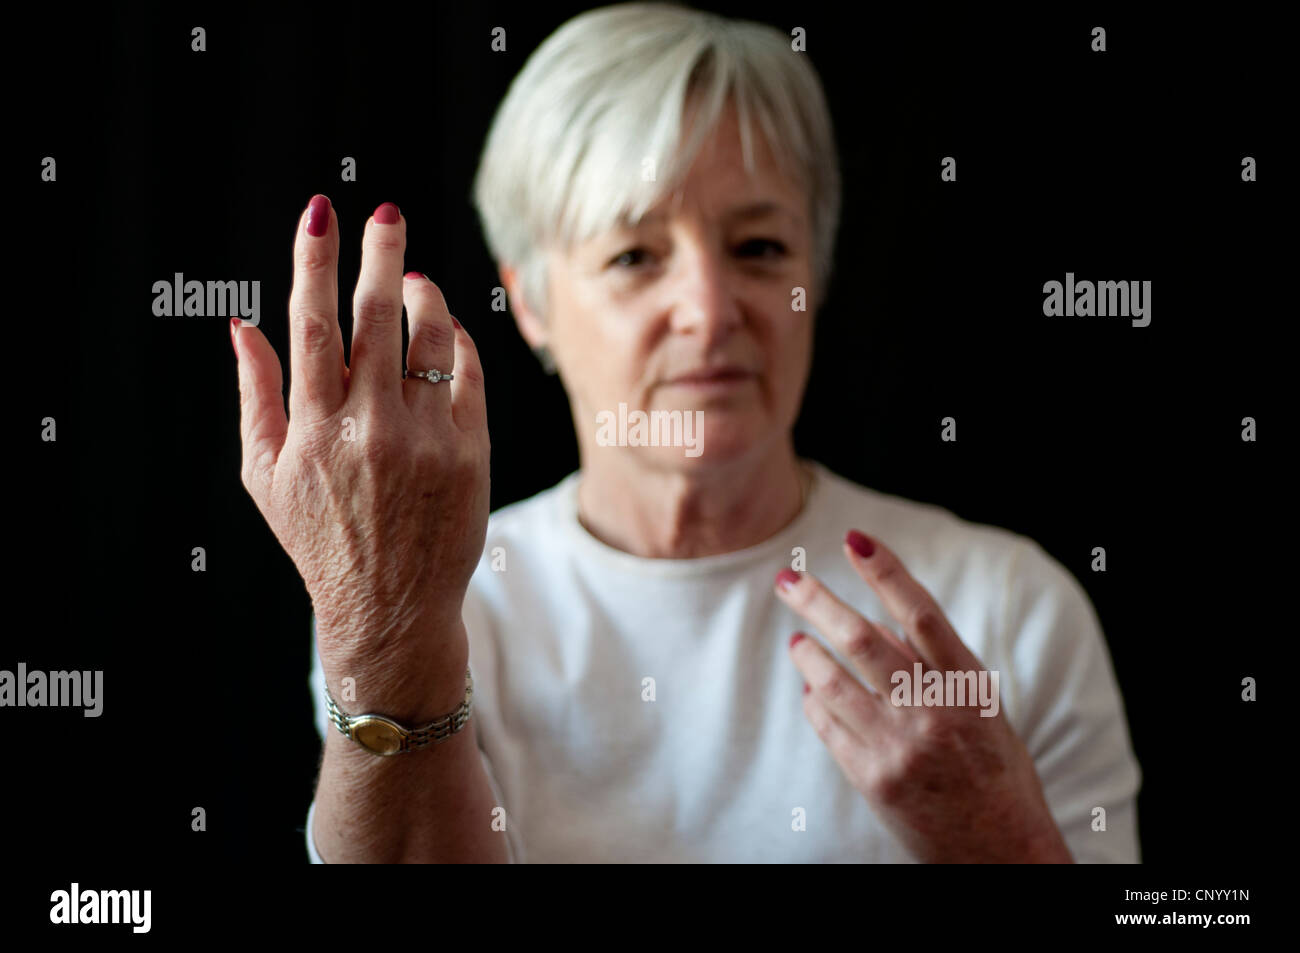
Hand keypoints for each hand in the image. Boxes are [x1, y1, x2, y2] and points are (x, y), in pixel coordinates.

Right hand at [233, 196, 489, 701]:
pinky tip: (448, 333)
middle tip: (386, 212)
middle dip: (381, 253)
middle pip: (378, 316)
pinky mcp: (470, 454)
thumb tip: (242, 323)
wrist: (390, 608)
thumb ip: (255, 396)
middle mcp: (369, 428)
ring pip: (432, 338)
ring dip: (426, 296)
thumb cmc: (321, 538)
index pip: (312, 323)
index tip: (319, 210)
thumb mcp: (266, 476)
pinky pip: (470, 375)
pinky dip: (460, 342)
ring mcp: (425, 441)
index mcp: (312, 429)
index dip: (314, 259)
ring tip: (417, 281)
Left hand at [775, 530, 1072, 862]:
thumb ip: (933, 664)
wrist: (1002, 854)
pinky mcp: (873, 779)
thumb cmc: (993, 773)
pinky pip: (827, 724)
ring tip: (797, 640)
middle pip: (862, 639)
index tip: (857, 540)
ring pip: (831, 681)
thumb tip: (873, 620)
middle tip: (787, 579)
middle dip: (818, 602)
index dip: (887, 572)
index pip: (921, 613)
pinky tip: (813, 692)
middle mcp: (933, 711)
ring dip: (807, 653)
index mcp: (968, 686)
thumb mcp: (981, 710)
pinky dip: (815, 701)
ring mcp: (900, 747)